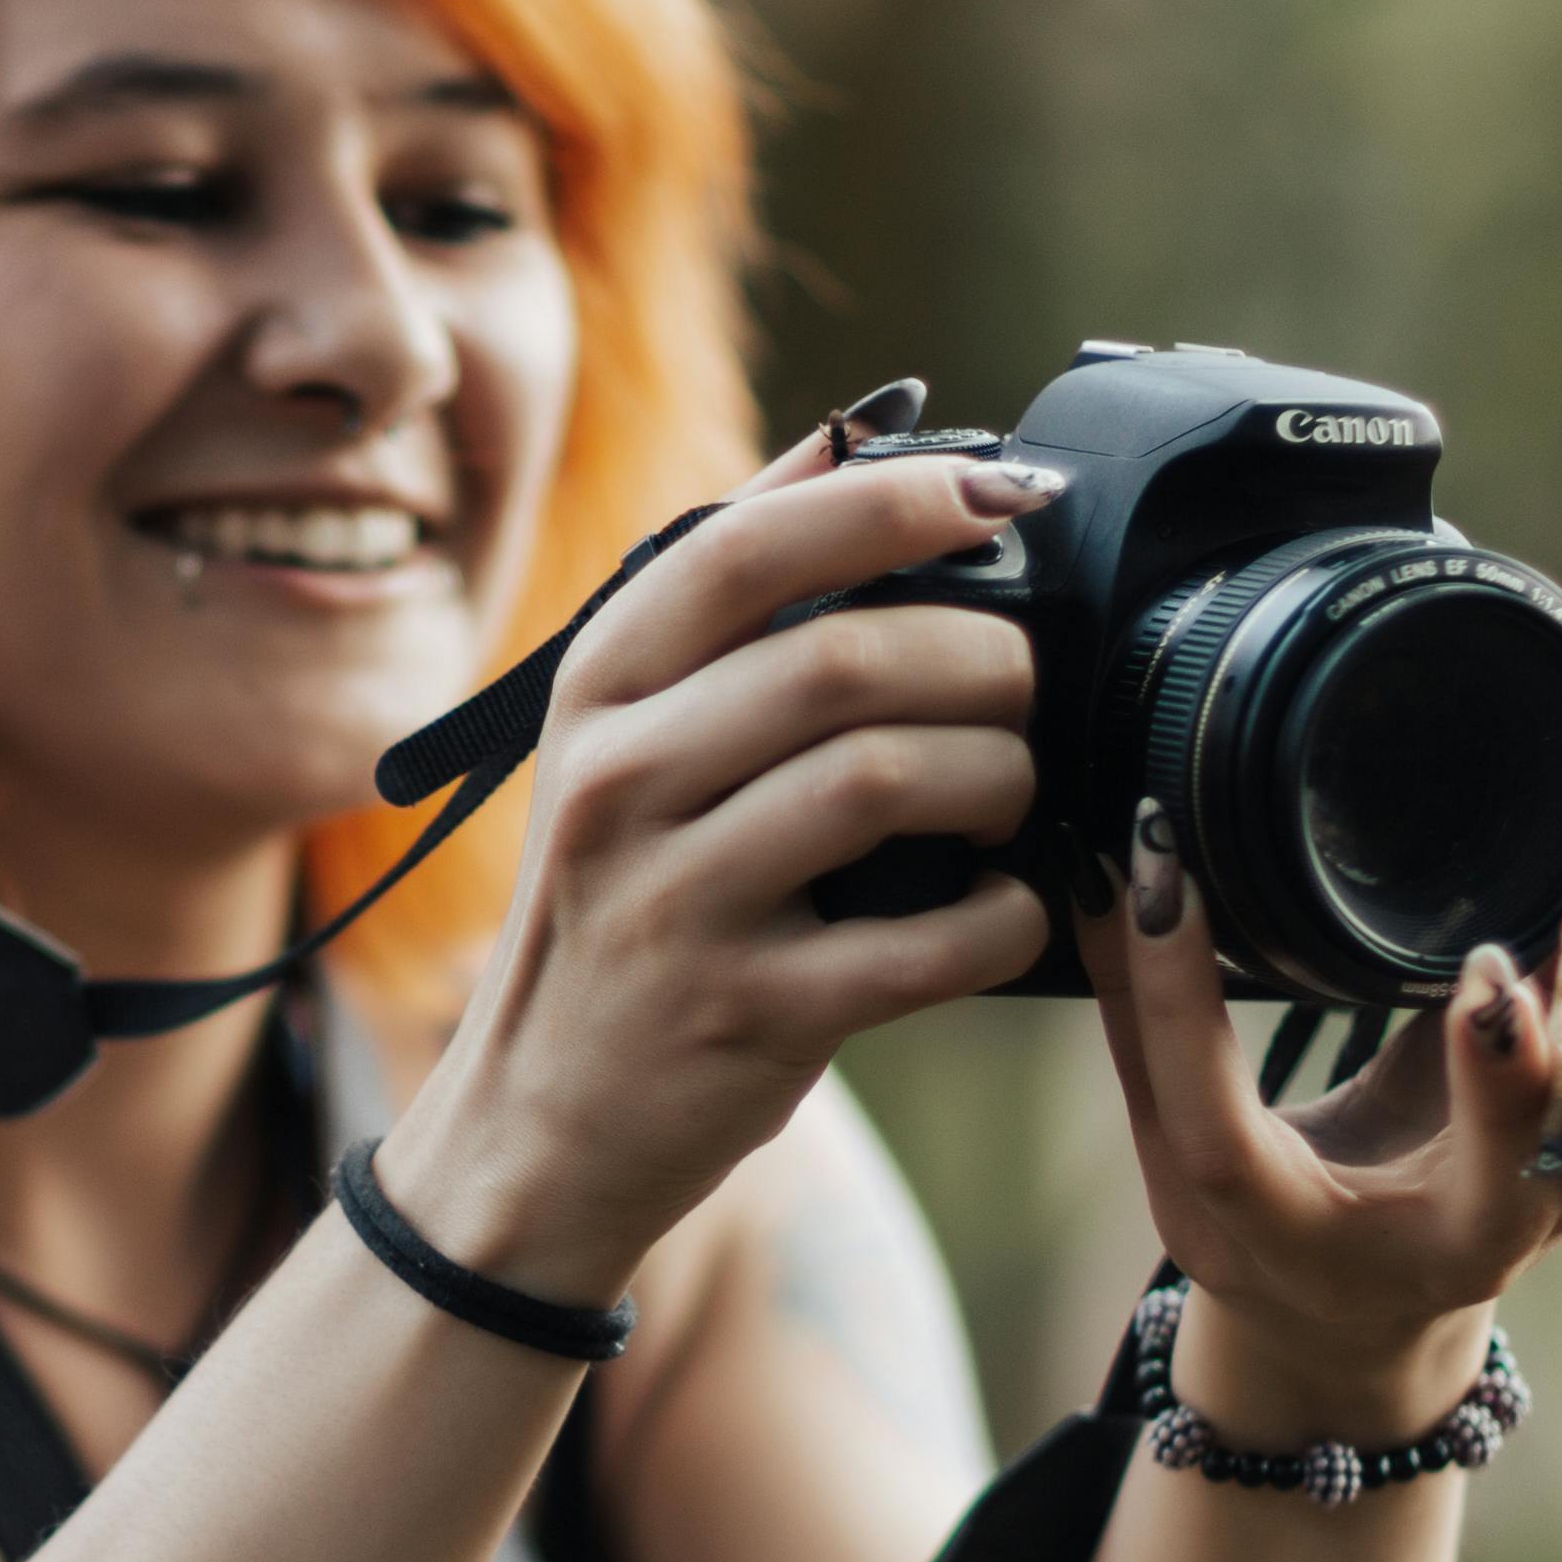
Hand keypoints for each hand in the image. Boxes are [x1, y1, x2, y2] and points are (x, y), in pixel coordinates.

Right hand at [386, 420, 1064, 1301]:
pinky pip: (925, 940)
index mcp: (599, 691)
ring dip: (998, 778)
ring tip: (1012, 795)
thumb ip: (726, 597)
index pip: (749, 547)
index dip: (896, 500)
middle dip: (983, 661)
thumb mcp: (625, 741)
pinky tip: (1003, 910)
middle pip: (843, 662)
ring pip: (887, 779)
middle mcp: (618, 782)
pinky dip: (1000, 919)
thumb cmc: (618, 912)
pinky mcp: (744, 1015)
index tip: (1004, 493)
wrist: (535, 1127)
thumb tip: (852, 434)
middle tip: (1026, 690)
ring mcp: (674, 903)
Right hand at [1084, 799, 1561, 1446]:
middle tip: (1484, 971)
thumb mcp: (1183, 1153)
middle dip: (1505, 1082)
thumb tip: (1100, 861)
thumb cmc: (1265, 1224)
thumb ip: (1148, 1026)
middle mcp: (1445, 1246)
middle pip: (1503, 1190)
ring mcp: (1543, 1210)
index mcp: (1299, 1246)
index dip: (1179, 1005)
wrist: (1367, 1317)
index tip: (1161, 874)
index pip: (1224, 1138)